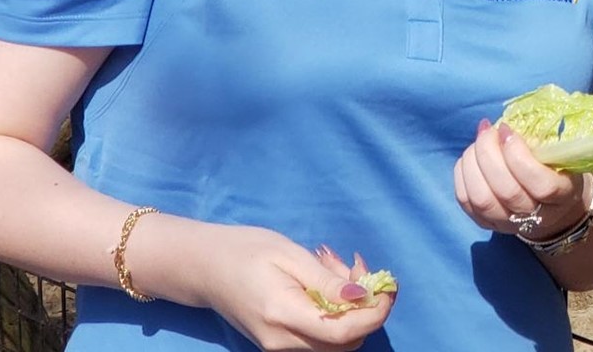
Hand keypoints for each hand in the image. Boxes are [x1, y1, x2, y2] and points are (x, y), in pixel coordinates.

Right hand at [184, 224, 394, 350]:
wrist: (204, 267)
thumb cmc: (245, 250)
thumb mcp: (289, 254)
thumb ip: (326, 280)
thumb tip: (364, 296)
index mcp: (283, 315)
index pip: (344, 333)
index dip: (375, 314)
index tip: (388, 286)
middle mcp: (281, 341)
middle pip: (346, 344)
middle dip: (366, 309)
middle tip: (359, 267)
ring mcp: (278, 347)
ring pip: (335, 342)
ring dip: (350, 309)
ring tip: (336, 268)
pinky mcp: (279, 344)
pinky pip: (320, 337)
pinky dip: (334, 313)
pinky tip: (325, 282)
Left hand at [454, 118, 589, 240]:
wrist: (550, 204)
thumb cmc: (556, 168)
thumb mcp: (559, 153)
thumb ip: (539, 142)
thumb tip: (503, 128)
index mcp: (563, 196)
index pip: (542, 185)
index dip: (519, 156)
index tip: (508, 130)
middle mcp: (536, 217)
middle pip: (506, 191)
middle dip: (490, 153)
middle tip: (489, 131)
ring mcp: (508, 224)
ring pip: (482, 199)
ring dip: (473, 163)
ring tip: (479, 142)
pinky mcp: (485, 223)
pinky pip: (465, 200)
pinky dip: (463, 173)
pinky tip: (470, 156)